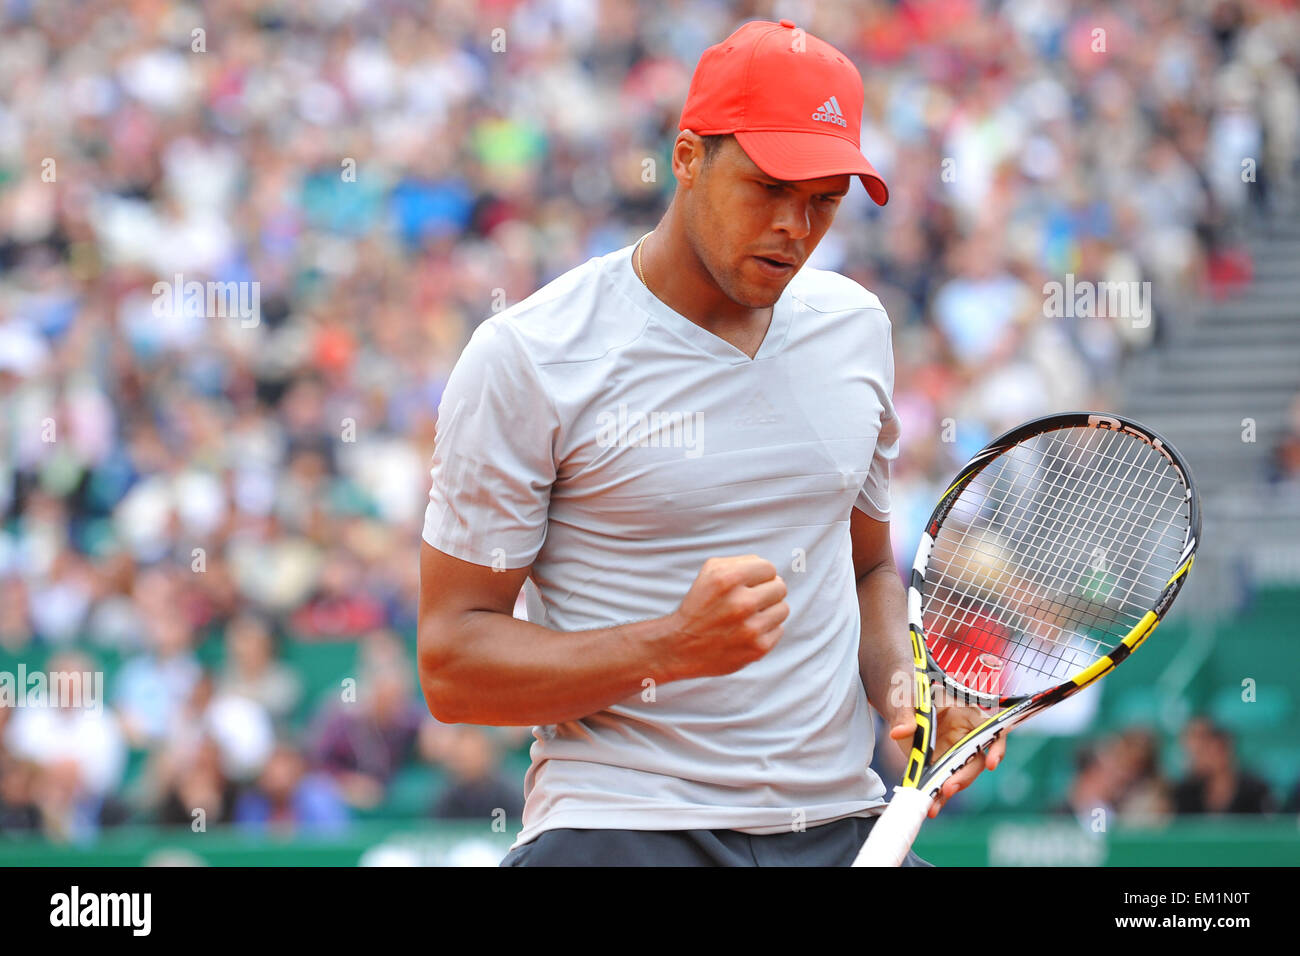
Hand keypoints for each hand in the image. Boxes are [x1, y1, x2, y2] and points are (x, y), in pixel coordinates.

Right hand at [664, 555, 788, 680]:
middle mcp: (740, 603)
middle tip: (751, 600)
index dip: (760, 575)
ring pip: (783, 608)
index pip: (769, 568)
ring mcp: (751, 628)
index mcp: (728, 579)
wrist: (680, 647)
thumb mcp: (709, 573)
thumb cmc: (698, 605)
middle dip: (767, 591)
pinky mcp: (758, 648)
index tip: (751, 584)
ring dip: (769, 611)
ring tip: (750, 616)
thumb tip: (768, 568)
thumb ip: (740, 562)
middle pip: (780, 587)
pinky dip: (766, 630)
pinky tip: (748, 632)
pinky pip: (779, 629)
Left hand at [886, 704, 1006, 818]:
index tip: (991, 764)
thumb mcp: (907, 696)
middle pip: (975, 759)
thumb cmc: (910, 690)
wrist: (898, 699)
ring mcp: (953, 752)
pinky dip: (936, 794)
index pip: (991, 730)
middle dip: (964, 776)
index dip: (997, 748)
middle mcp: (965, 735)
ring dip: (949, 790)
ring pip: (960, 774)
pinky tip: (929, 804)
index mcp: (966, 712)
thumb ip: (905, 713)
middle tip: (948, 788)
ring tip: (934, 805)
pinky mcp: (939, 763)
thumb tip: (900, 732)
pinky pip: (942, 780)